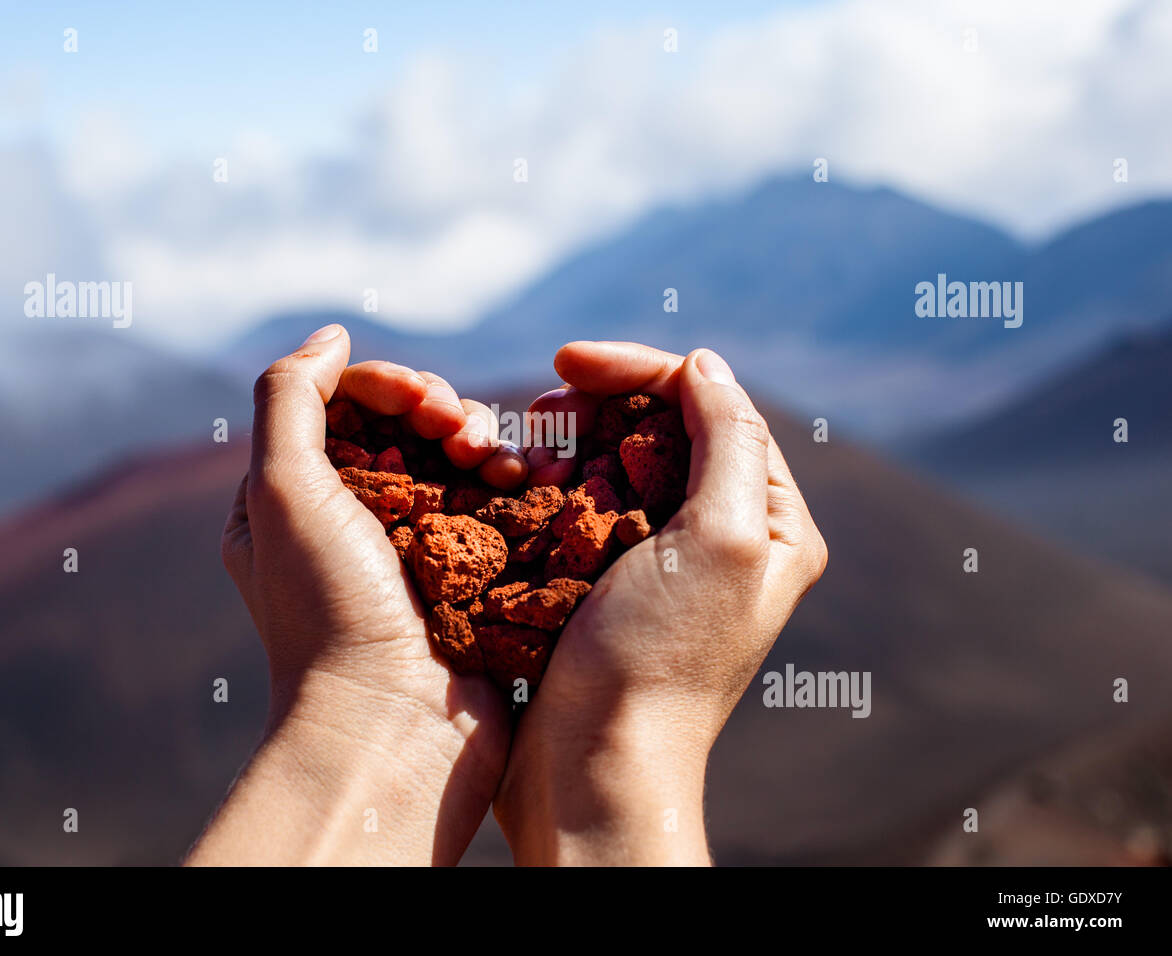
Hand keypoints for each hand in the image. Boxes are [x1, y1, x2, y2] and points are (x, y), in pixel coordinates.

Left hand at [186, 324, 515, 865]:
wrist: (396, 728)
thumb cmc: (331, 612)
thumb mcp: (280, 492)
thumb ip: (291, 398)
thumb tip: (332, 337)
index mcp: (294, 502)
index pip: (345, 406)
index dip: (388, 385)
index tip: (419, 402)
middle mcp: (353, 521)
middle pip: (406, 425)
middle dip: (440, 408)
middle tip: (459, 431)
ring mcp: (416, 549)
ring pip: (456, 458)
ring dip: (480, 438)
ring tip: (493, 458)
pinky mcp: (469, 574)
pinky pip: (494, 501)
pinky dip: (511, 477)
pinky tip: (524, 478)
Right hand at [494, 342, 827, 864]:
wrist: (592, 768)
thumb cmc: (662, 660)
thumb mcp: (723, 539)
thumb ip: (726, 438)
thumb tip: (704, 363)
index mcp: (771, 522)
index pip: (711, 407)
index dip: (641, 369)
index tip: (566, 362)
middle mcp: (721, 537)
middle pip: (659, 429)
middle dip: (595, 407)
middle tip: (537, 410)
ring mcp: (657, 562)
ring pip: (610, 465)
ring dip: (560, 446)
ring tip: (518, 456)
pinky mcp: (602, 585)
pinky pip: (575, 510)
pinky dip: (541, 488)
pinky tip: (511, 488)